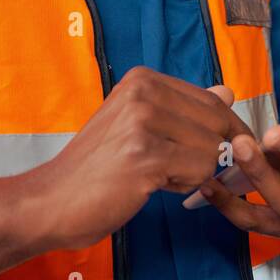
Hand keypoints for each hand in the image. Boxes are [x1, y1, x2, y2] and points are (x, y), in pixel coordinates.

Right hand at [36, 66, 251, 250]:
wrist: (52, 200)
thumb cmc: (98, 167)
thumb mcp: (140, 126)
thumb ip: (185, 109)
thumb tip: (228, 91)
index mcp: (142, 80)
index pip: (210, 99)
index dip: (225, 129)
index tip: (221, 151)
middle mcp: (143, 92)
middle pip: (217, 121)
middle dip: (212, 152)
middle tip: (180, 170)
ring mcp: (143, 122)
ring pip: (213, 148)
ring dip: (195, 172)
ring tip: (157, 176)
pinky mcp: (145, 156)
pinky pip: (201, 170)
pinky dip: (186, 185)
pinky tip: (154, 185)